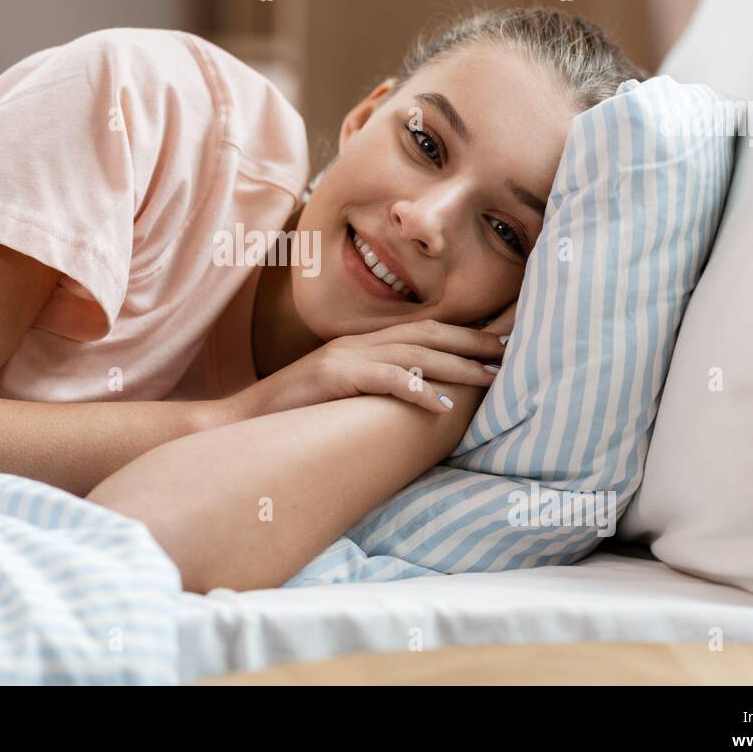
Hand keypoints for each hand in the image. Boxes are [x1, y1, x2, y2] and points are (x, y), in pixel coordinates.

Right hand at [225, 311, 513, 422]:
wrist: (241, 421)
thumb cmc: (294, 414)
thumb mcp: (340, 392)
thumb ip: (374, 385)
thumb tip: (419, 395)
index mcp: (362, 344)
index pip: (422, 330)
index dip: (464, 332)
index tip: (500, 339)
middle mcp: (358, 342)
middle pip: (427, 334)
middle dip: (472, 340)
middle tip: (510, 349)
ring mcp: (345, 356)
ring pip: (413, 353)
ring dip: (456, 364)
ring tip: (490, 376)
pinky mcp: (333, 376)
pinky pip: (384, 380)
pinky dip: (416, 389)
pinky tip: (441, 404)